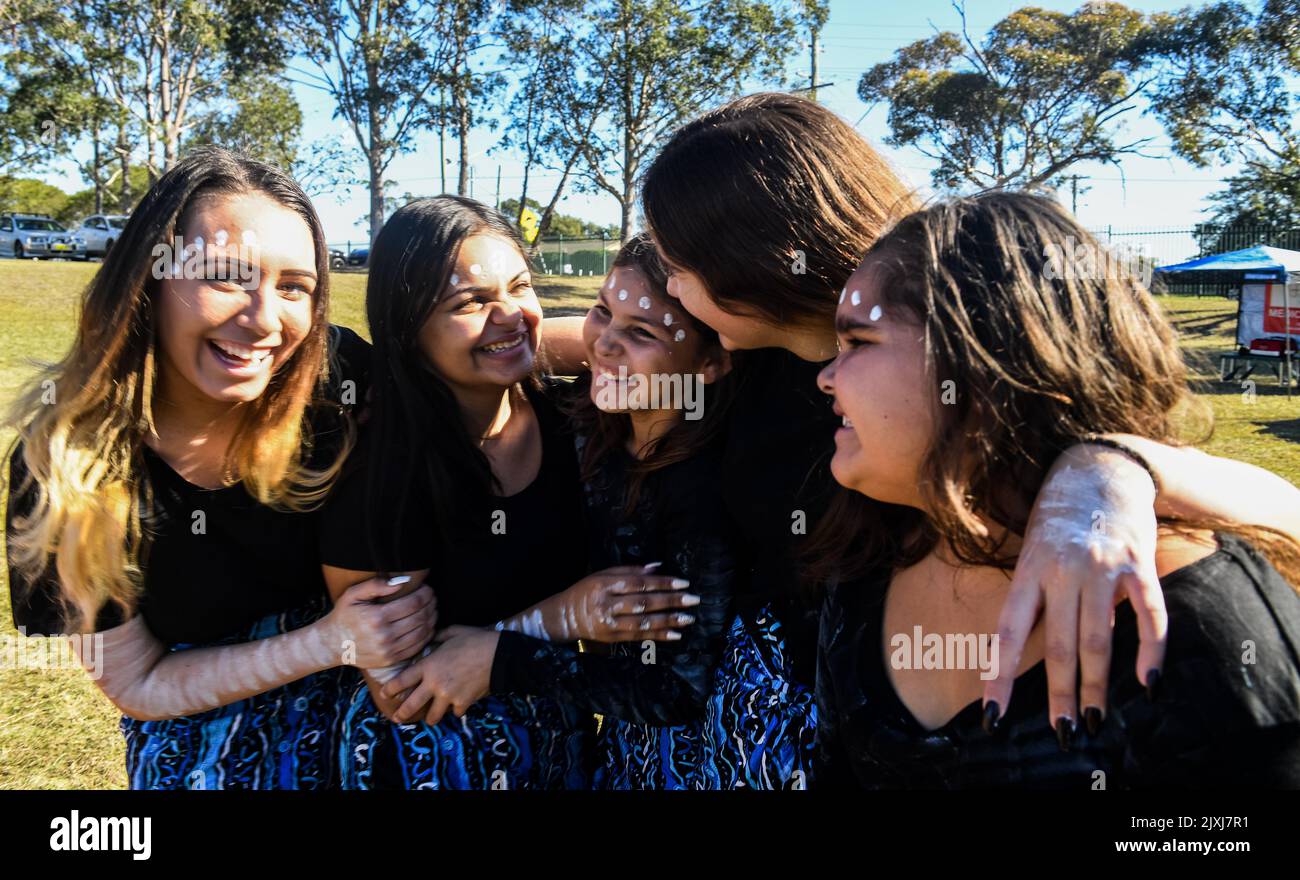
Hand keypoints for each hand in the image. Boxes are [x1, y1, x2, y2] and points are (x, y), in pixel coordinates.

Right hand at [327, 577, 436, 667]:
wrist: (333, 644)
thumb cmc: (344, 616)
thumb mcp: (353, 595)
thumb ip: (375, 585)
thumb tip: (401, 582)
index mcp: (376, 617)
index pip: (413, 603)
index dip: (425, 594)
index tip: (427, 588)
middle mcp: (385, 635)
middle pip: (421, 617)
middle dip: (431, 604)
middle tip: (432, 597)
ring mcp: (389, 650)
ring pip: (423, 632)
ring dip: (432, 619)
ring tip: (432, 609)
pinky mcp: (392, 660)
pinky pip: (417, 646)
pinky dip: (427, 634)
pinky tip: (427, 625)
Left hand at [382, 626, 498, 725]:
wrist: (500, 656)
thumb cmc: (476, 640)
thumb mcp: (453, 632)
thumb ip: (438, 637)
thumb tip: (431, 638)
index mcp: (429, 665)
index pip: (402, 680)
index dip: (390, 689)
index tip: (384, 694)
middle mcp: (435, 684)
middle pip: (411, 705)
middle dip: (402, 714)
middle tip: (397, 718)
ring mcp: (449, 696)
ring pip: (433, 716)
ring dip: (431, 717)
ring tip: (430, 717)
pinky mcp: (463, 703)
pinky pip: (455, 713)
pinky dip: (455, 710)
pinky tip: (458, 706)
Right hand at [543, 564, 699, 641]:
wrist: (565, 617)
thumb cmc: (587, 590)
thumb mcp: (603, 574)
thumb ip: (630, 570)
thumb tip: (658, 567)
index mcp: (605, 584)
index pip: (638, 583)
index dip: (662, 583)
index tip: (683, 583)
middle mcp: (607, 605)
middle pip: (644, 603)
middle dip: (671, 601)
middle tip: (693, 600)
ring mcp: (610, 624)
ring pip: (644, 622)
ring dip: (668, 621)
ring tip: (688, 618)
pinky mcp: (613, 639)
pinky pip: (639, 637)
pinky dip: (658, 636)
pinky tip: (675, 634)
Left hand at [983, 444, 1165, 735]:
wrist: (1100, 466)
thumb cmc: (1057, 515)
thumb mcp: (1032, 549)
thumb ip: (1033, 596)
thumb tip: (1022, 649)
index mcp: (1028, 569)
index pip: (1008, 633)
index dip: (999, 677)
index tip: (992, 716)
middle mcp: (1062, 570)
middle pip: (1059, 646)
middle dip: (1060, 695)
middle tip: (1063, 732)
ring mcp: (1102, 567)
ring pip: (1098, 639)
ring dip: (1097, 685)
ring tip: (1096, 720)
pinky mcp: (1138, 563)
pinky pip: (1148, 615)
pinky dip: (1149, 652)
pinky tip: (1147, 683)